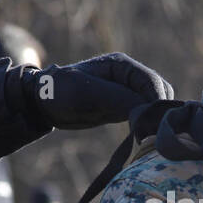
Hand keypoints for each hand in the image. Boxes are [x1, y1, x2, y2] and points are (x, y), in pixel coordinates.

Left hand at [24, 53, 173, 128]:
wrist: (43, 103)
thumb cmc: (60, 92)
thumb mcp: (87, 94)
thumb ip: (118, 98)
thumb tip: (147, 109)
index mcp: (122, 65)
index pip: (153, 82)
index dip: (156, 102)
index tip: (152, 123)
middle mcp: (128, 77)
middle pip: (159, 93)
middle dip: (157, 111)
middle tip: (148, 132)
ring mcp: (127, 92)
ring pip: (153, 105)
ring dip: (152, 119)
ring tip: (144, 136)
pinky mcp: (123, 107)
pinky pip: (143, 114)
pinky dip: (145, 124)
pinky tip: (139, 136)